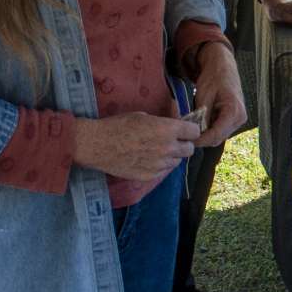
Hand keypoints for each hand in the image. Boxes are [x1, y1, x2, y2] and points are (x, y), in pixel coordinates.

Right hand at [71, 112, 196, 181]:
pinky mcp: (150, 175)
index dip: (190, 131)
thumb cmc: (118, 125)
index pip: (194, 132)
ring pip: (177, 162)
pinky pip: (163, 171)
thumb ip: (162, 123)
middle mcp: (168, 148)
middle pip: (189, 150)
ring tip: (156, 151)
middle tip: (173, 142)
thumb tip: (174, 125)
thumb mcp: (143, 116)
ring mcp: (159, 164)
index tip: (185, 131)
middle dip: (183, 145)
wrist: (97, 145)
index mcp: (167, 129)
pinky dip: (159, 166)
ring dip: (171, 156)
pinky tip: (147, 159)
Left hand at [186, 43, 247, 147]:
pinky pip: (220, 130)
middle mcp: (240, 118)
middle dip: (201, 139)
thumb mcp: (204, 95)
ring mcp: (239, 120)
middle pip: (218, 138)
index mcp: (234, 112)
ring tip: (190, 128)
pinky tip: (199, 123)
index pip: (215, 135)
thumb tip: (194, 132)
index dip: (199, 140)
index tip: (186, 139)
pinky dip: (209, 130)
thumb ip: (201, 116)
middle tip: (184, 135)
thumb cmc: (214, 77)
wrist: (223, 67)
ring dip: (205, 135)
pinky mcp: (234, 119)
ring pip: (219, 136)